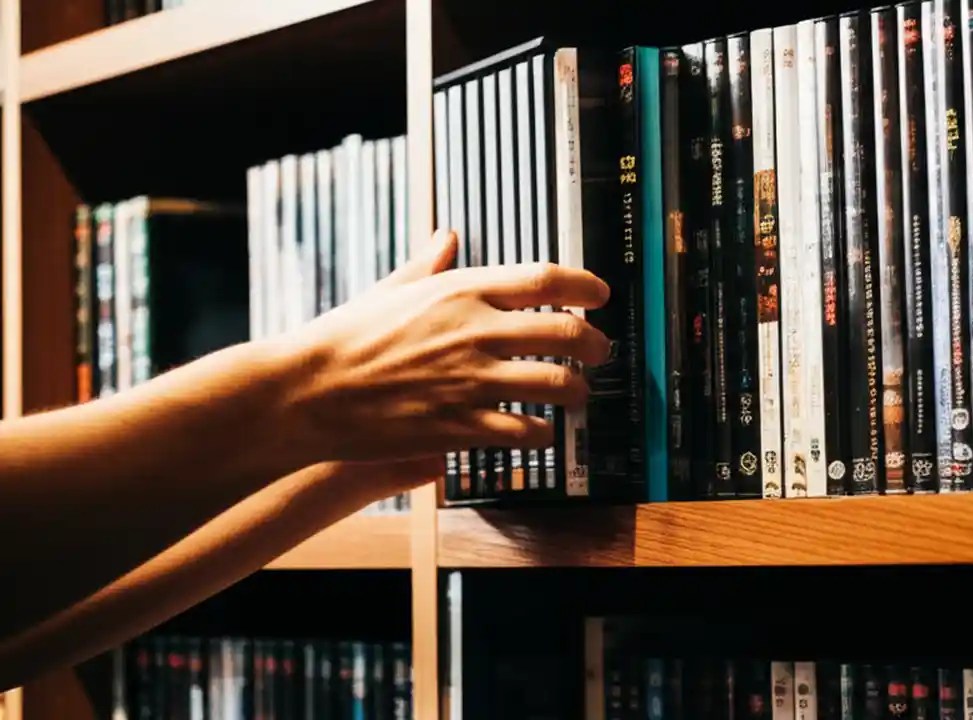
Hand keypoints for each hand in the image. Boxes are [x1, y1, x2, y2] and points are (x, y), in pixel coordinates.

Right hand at [275, 229, 611, 464]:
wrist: (308, 391)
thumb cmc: (345, 337)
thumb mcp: (390, 290)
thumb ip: (429, 265)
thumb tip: (448, 236)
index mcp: (461, 290)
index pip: (546, 279)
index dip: (585, 286)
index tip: (601, 295)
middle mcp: (475, 331)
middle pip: (566, 332)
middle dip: (595, 344)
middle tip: (599, 352)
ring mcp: (471, 380)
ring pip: (557, 384)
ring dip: (577, 391)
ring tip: (577, 394)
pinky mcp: (461, 426)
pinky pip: (527, 431)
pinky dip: (543, 432)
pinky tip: (540, 430)